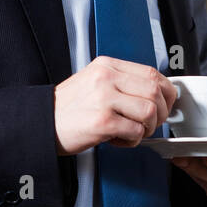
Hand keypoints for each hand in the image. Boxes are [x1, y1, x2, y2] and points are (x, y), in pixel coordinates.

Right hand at [53, 56, 177, 155]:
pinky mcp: (102, 121)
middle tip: (151, 123)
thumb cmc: (69, 108)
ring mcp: (104, 98)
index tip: (165, 104)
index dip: (166, 92)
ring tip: (132, 132)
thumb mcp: (95, 82)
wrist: (40, 123)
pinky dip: (133, 141)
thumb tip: (156, 93)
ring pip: (149, 111)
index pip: (152, 73)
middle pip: (155, 91)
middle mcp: (106, 78)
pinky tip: (118, 140)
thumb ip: (123, 82)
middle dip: (161, 112)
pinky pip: (135, 132)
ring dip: (147, 128)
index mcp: (107, 65)